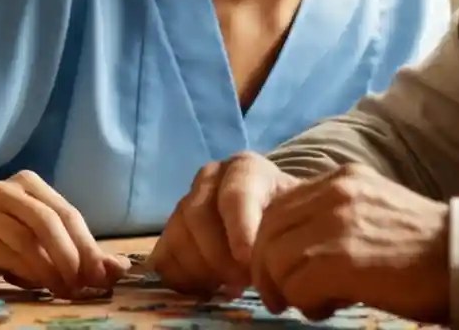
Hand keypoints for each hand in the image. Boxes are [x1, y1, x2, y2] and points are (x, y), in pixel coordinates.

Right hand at [0, 170, 126, 297]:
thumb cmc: (6, 241)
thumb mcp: (47, 243)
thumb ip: (82, 252)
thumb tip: (121, 268)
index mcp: (31, 183)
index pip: (69, 213)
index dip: (89, 245)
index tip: (103, 275)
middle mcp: (9, 189)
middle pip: (52, 221)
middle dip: (74, 255)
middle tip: (87, 284)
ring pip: (31, 239)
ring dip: (53, 269)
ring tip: (66, 289)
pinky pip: (10, 254)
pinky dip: (32, 272)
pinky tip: (43, 286)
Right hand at [150, 152, 300, 296]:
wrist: (271, 216)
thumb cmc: (286, 217)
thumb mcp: (294, 217)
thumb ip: (284, 235)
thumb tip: (274, 272)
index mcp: (244, 168)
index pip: (236, 195)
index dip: (239, 228)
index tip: (247, 259)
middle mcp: (209, 179)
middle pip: (198, 216)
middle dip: (219, 256)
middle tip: (241, 284)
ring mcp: (185, 203)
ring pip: (177, 237)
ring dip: (201, 271)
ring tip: (230, 289)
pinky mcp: (170, 232)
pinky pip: (163, 258)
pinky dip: (182, 279)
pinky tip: (207, 290)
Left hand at [250, 164, 450, 323]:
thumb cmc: (423, 247)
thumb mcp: (373, 209)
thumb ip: (333, 215)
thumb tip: (293, 247)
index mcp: (342, 179)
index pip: (279, 207)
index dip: (269, 243)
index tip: (279, 271)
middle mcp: (334, 193)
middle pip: (268, 232)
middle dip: (268, 270)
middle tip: (280, 297)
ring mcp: (336, 224)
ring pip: (275, 260)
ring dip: (288, 290)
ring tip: (316, 302)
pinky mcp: (341, 260)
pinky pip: (296, 286)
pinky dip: (307, 304)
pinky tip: (330, 307)